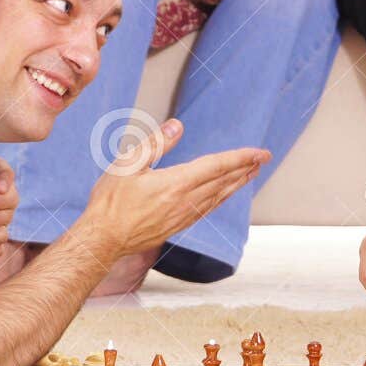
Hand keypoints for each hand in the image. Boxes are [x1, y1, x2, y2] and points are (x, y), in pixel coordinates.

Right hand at [82, 118, 270, 255]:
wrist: (103, 239)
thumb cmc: (111, 202)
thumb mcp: (128, 164)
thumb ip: (156, 144)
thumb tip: (178, 126)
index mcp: (176, 183)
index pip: (217, 166)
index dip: (241, 157)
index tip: (259, 152)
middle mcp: (185, 201)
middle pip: (224, 182)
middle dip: (246, 168)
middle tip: (263, 159)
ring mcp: (183, 216)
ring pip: (219, 197)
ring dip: (238, 183)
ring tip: (251, 173)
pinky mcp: (178, 226)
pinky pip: (208, 209)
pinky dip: (222, 198)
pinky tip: (224, 195)